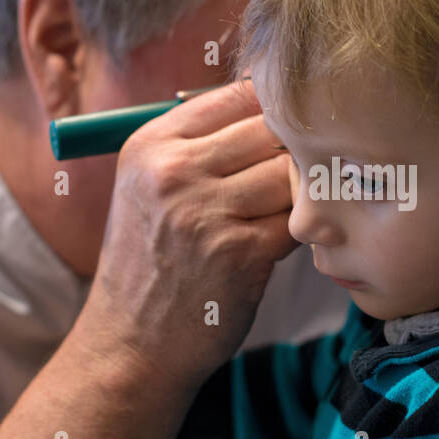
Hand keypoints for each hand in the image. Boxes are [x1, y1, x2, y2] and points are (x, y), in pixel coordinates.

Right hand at [78, 77, 296, 389]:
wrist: (132, 344)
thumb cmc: (151, 260)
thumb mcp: (148, 187)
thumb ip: (199, 143)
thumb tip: (273, 97)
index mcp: (151, 145)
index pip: (237, 94)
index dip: (276, 107)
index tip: (292, 125)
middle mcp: (174, 172)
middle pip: (270, 129)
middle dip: (295, 149)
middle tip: (306, 169)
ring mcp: (207, 213)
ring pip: (290, 173)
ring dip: (303, 191)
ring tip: (296, 207)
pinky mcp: (242, 253)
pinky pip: (298, 220)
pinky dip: (302, 228)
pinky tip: (287, 240)